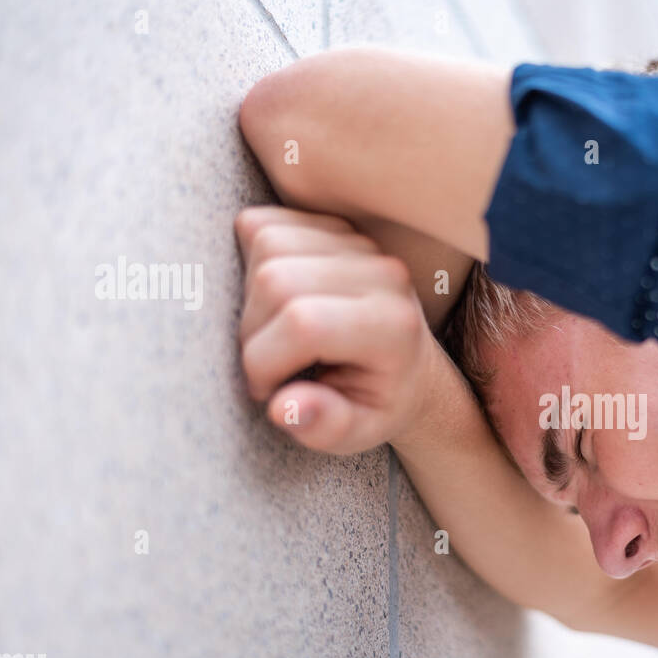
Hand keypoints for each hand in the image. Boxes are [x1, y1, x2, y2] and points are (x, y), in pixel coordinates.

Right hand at [235, 205, 438, 454]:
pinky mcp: (336, 226)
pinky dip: (252, 259)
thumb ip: (326, 427)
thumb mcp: (360, 434)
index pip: (303, 323)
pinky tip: (275, 299)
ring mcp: (360, 243)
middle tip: (268, 366)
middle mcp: (383, 274)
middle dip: (251, 332)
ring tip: (272, 334)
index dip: (264, 361)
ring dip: (248, 295)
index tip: (266, 390)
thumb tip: (283, 408)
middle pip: (276, 279)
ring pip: (266, 242)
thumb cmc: (378, 403)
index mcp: (393, 328)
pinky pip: (266, 223)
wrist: (408, 367)